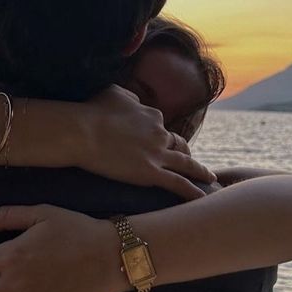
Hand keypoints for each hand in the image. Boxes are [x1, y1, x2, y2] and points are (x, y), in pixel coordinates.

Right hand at [78, 85, 214, 199]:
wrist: (81, 132)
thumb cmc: (91, 111)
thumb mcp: (115, 93)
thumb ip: (130, 98)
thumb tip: (135, 102)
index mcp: (151, 115)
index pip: (159, 124)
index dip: (158, 133)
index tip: (154, 140)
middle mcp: (159, 133)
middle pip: (178, 143)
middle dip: (185, 151)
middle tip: (189, 159)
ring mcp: (157, 154)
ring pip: (186, 163)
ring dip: (199, 171)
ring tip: (210, 179)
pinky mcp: (151, 174)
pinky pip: (178, 184)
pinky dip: (193, 191)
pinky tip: (203, 198)